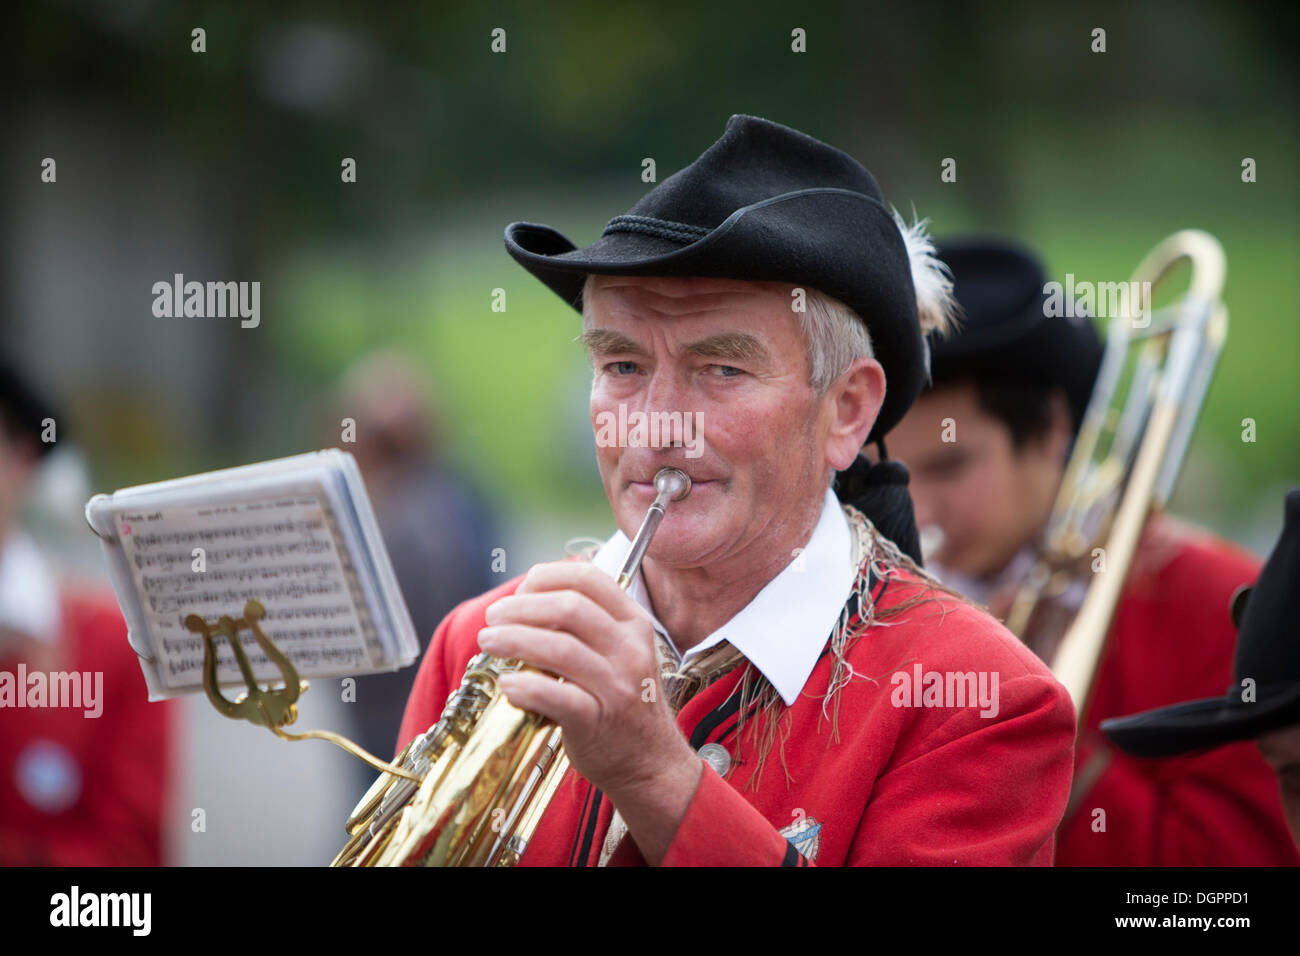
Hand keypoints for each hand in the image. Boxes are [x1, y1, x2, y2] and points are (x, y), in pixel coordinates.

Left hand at [476, 561, 698, 796]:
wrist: (650, 763)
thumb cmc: (623, 704)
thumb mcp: (621, 653)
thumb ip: (588, 625)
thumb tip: (528, 600)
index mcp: (634, 624)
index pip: (589, 579)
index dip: (547, 576)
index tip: (522, 588)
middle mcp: (629, 650)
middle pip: (569, 608)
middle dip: (521, 607)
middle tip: (493, 617)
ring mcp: (616, 686)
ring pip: (559, 648)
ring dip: (514, 640)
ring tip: (489, 643)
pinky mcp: (597, 721)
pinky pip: (556, 696)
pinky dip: (524, 686)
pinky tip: (506, 683)